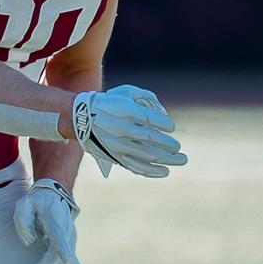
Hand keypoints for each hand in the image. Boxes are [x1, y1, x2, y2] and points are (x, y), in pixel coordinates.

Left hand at [12, 179, 79, 263]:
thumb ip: (23, 219)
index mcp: (57, 221)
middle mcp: (67, 232)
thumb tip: (30, 241)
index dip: (64, 249)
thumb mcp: (25, 203)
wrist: (56, 197)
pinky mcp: (68, 247)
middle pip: (63, 256)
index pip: (62, 236)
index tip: (64, 260)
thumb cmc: (38, 201)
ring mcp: (70, 241)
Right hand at [70, 86, 184, 178]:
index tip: (171, 127)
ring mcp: (118, 145)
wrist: (81, 118)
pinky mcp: (115, 156)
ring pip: (146, 155)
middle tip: (179, 148)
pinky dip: (152, 171)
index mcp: (124, 111)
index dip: (164, 124)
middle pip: (150, 139)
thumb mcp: (127, 92)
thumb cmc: (110, 102)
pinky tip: (165, 171)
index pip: (149, 119)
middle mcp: (121, 129)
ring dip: (167, 159)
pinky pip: (135, 167)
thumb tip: (164, 115)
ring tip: (181, 160)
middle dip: (169, 145)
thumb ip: (148, 99)